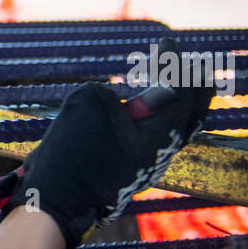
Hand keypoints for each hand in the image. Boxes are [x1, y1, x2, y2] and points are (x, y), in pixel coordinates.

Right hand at [4, 79, 212, 248]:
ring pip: (175, 127)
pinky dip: (152, 119)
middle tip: (181, 63)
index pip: (185, 88)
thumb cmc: (71, 155)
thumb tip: (116, 104)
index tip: (164, 42)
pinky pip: (153, 140)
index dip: (175, 60)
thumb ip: (109, 91)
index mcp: (163, 133)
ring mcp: (148, 166)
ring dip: (171, 101)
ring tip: (162, 82)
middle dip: (189, 83)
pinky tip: (137, 111)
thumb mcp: (86, 103)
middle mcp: (164, 152)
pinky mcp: (131, 174)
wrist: (54, 205)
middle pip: (193, 111)